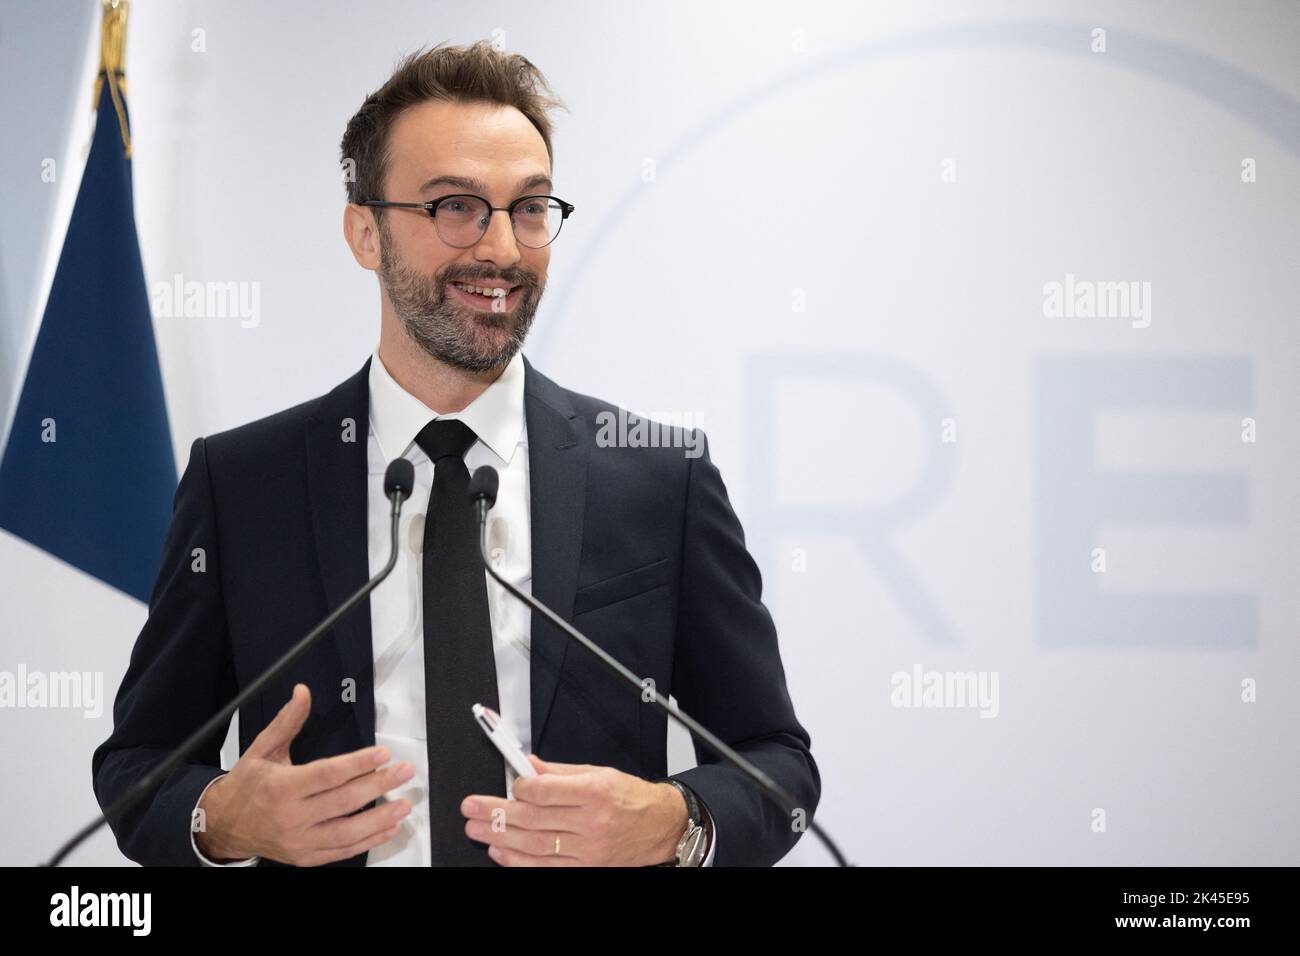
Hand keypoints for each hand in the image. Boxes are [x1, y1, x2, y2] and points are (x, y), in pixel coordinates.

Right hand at [195, 683, 413, 865]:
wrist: (223, 826)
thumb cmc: (247, 785)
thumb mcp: (262, 749)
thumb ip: (287, 721)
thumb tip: (303, 692)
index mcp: (281, 787)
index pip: (327, 774)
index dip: (358, 764)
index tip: (384, 754)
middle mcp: (291, 816)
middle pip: (343, 800)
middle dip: (379, 785)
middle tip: (404, 771)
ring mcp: (299, 841)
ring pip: (347, 832)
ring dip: (380, 818)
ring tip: (404, 803)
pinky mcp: (305, 857)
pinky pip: (341, 851)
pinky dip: (368, 841)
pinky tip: (389, 828)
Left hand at [460, 755, 686, 865]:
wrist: (661, 826)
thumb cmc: (631, 798)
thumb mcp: (599, 773)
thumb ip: (560, 772)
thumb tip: (528, 766)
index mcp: (594, 792)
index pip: (546, 791)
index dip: (520, 787)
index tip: (510, 783)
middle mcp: (591, 822)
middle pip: (534, 819)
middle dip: (497, 813)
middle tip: (472, 808)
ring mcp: (588, 849)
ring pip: (535, 845)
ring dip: (501, 838)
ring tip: (478, 830)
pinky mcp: (586, 867)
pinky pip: (546, 867)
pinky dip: (519, 861)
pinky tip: (501, 852)